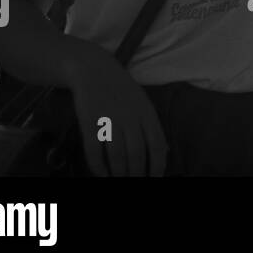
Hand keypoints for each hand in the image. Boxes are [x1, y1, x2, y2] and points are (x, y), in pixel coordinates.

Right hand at [67, 48, 166, 176]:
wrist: (94, 71)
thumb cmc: (122, 91)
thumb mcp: (143, 104)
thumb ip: (151, 127)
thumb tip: (163, 153)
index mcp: (147, 113)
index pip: (157, 145)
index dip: (157, 166)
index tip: (154, 178)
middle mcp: (130, 117)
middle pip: (136, 154)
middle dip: (136, 174)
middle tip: (134, 182)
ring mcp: (109, 120)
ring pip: (117, 156)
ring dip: (119, 173)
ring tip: (118, 180)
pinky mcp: (89, 123)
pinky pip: (94, 151)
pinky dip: (98, 167)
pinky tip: (102, 174)